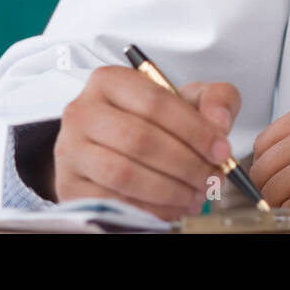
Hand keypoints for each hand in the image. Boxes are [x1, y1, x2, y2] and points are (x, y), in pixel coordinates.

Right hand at [51, 67, 241, 220]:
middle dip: (185, 163)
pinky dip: (150, 209)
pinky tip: (172, 207)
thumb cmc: (155, 121)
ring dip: (169, 189)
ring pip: (125, 173)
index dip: (194, 128)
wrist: (114, 148)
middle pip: (140, 139)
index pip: (155, 101)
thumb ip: (216, 99)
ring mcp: (70, 150)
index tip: (221, 149)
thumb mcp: (189, 99)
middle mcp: (82, 111)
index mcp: (110, 80)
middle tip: (211, 178)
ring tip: (195, 194)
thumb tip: (219, 121)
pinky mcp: (68, 186)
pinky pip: (112, 201)